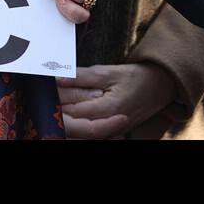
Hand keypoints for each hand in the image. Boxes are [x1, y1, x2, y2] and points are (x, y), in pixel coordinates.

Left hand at [57, 62, 175, 138]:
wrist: (160, 88)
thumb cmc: (137, 78)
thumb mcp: (110, 72)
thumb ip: (83, 76)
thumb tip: (59, 78)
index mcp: (106, 109)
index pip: (70, 109)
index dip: (54, 99)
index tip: (43, 86)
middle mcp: (105, 124)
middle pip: (70, 123)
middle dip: (57, 110)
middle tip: (46, 95)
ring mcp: (108, 131)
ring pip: (77, 129)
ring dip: (65, 116)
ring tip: (55, 102)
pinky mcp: (109, 132)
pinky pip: (86, 131)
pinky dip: (76, 122)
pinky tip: (68, 113)